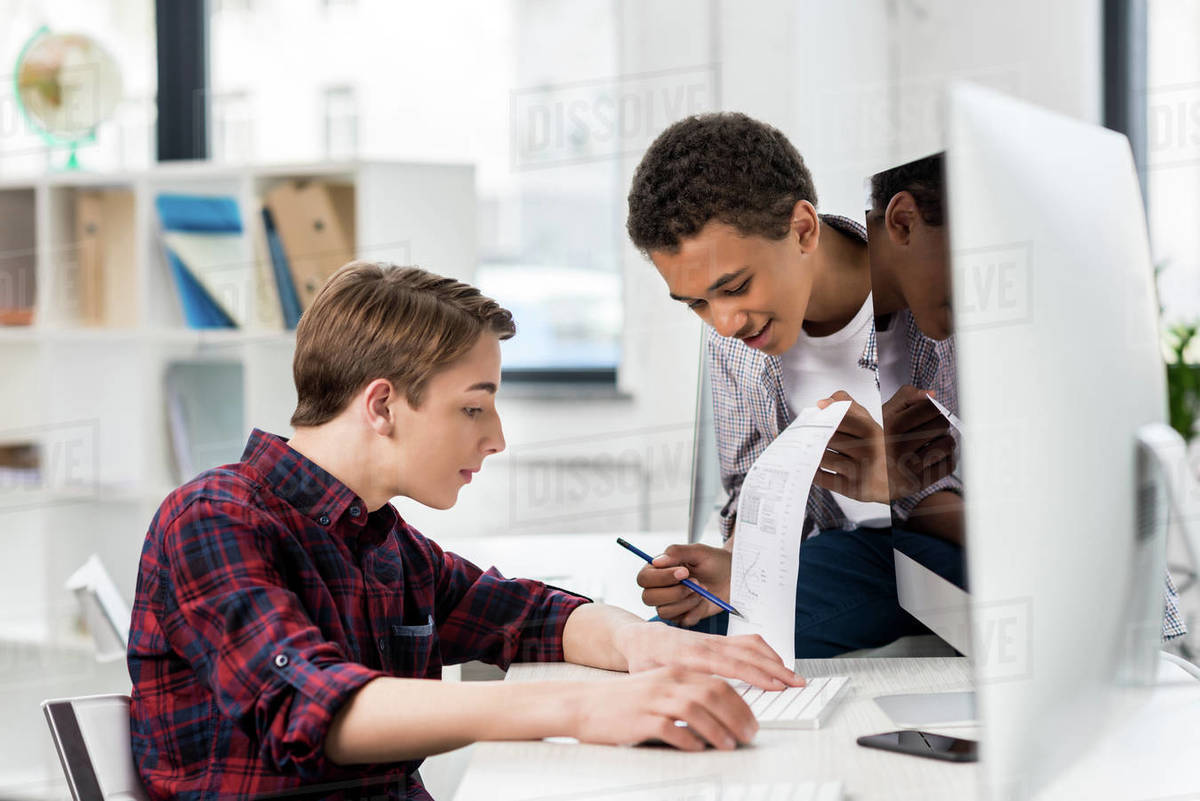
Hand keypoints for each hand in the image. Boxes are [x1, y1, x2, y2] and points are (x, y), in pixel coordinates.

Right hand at [568, 666, 757, 750]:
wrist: (584, 704)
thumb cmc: (623, 701)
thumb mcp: (658, 687)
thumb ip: (686, 692)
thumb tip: (720, 711)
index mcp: (674, 672)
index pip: (717, 683)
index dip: (740, 703)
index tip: (751, 720)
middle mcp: (666, 682)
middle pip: (712, 693)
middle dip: (737, 716)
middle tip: (749, 735)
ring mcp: (653, 699)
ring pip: (696, 709)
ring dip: (718, 729)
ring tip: (729, 744)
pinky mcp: (640, 718)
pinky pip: (670, 728)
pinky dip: (688, 739)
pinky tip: (697, 748)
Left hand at [613, 620, 804, 689]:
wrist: (640, 638)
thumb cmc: (644, 660)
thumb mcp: (652, 678)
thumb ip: (674, 689)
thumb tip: (694, 706)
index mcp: (693, 656)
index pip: (733, 665)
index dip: (757, 676)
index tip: (777, 686)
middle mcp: (709, 644)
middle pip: (750, 654)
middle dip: (776, 669)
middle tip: (798, 684)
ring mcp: (715, 640)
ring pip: (752, 645)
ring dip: (775, 659)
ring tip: (792, 675)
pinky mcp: (718, 639)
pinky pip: (747, 641)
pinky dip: (765, 651)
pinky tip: (773, 662)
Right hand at [636, 543, 729, 625]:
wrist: (733, 577)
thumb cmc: (713, 561)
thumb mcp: (698, 551)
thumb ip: (676, 552)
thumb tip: (656, 562)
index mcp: (657, 570)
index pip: (644, 579)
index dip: (662, 578)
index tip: (685, 572)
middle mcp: (659, 589)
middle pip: (648, 598)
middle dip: (674, 592)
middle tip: (696, 583)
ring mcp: (670, 604)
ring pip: (664, 611)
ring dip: (687, 601)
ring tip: (703, 590)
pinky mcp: (682, 617)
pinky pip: (682, 621)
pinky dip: (696, 611)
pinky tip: (704, 601)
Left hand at [814, 391, 889, 502]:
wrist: (894, 481)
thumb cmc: (877, 450)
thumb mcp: (868, 424)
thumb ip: (848, 407)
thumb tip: (822, 403)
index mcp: (872, 431)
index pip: (837, 419)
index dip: (821, 419)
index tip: (812, 419)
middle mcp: (869, 451)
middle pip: (828, 439)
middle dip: (813, 437)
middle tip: (804, 436)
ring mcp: (861, 471)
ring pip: (823, 458)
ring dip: (811, 454)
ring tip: (808, 450)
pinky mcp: (853, 489)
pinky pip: (823, 478)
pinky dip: (813, 471)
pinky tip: (813, 467)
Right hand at [882, 386, 956, 497]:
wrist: (866, 476)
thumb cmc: (879, 440)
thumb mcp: (885, 413)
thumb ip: (906, 397)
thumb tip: (931, 395)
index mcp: (890, 426)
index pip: (930, 408)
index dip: (933, 408)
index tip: (929, 413)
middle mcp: (898, 447)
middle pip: (942, 424)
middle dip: (940, 424)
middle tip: (932, 428)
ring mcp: (909, 466)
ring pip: (948, 444)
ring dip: (945, 441)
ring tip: (934, 442)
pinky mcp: (918, 482)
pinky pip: (948, 465)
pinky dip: (946, 459)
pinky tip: (934, 457)